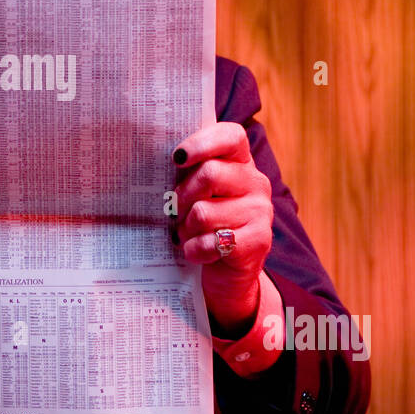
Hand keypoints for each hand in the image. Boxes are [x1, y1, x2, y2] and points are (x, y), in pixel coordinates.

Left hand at [171, 122, 272, 335]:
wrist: (227, 276)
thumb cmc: (204, 226)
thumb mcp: (196, 194)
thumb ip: (186, 173)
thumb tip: (154, 159)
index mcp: (241, 163)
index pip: (230, 137)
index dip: (202, 143)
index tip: (177, 158)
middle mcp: (256, 183)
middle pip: (210, 174)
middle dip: (182, 197)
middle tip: (175, 212)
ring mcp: (260, 212)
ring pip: (204, 212)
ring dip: (186, 228)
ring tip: (187, 234)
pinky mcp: (258, 241)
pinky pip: (211, 241)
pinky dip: (194, 250)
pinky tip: (197, 252)